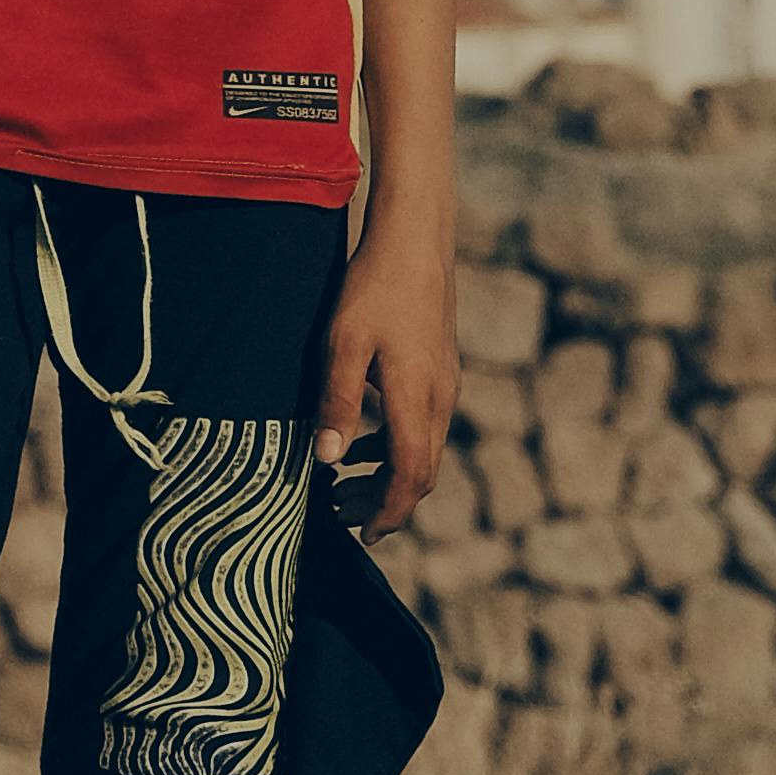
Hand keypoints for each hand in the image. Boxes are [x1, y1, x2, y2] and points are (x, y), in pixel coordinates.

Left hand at [314, 221, 455, 538]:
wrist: (416, 239)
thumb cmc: (373, 287)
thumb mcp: (342, 344)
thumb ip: (337, 404)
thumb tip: (329, 461)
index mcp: (417, 399)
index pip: (410, 476)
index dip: (389, 512)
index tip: (364, 536)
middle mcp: (441, 398)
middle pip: (422, 472)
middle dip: (387, 504)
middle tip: (345, 517)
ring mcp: (446, 384)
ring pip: (426, 450)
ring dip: (391, 477)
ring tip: (347, 488)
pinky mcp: (443, 369)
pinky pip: (426, 426)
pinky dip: (399, 447)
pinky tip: (366, 443)